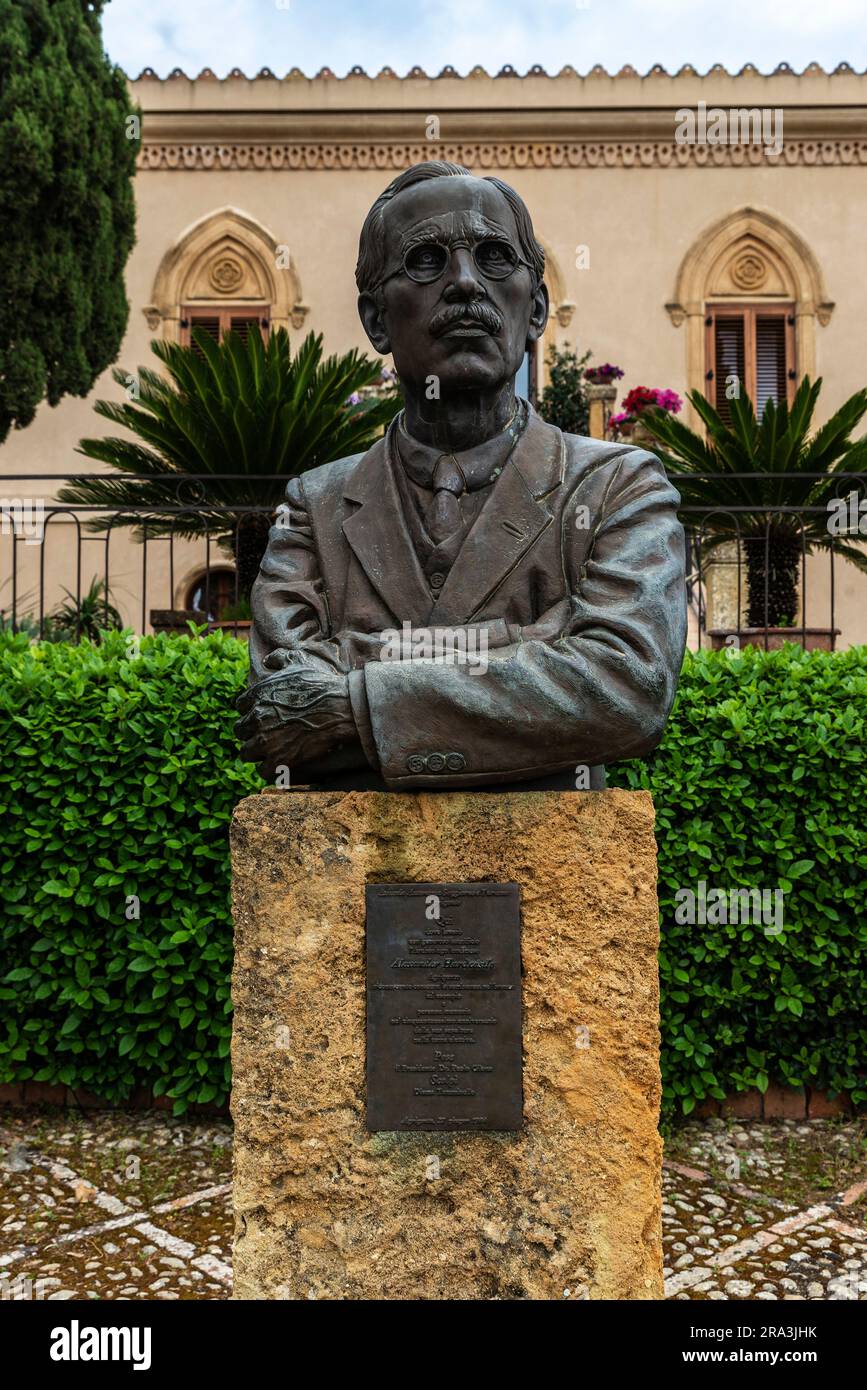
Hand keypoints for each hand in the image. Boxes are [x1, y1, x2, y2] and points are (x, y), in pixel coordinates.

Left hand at [235, 662, 354, 773]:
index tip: (261, 713)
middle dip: (250, 732)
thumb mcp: (298, 660)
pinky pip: (262, 770)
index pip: (240, 706)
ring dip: (256, 753)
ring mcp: (266, 741)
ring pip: (246, 753)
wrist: (339, 707)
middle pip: (240, 731)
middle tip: (264, 734)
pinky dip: (269, 768)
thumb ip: (278, 658)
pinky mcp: (279, 759)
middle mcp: (256, 718)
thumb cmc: (320, 683)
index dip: (251, 710)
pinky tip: (278, 763)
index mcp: (257, 695)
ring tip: (268, 752)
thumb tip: (267, 661)